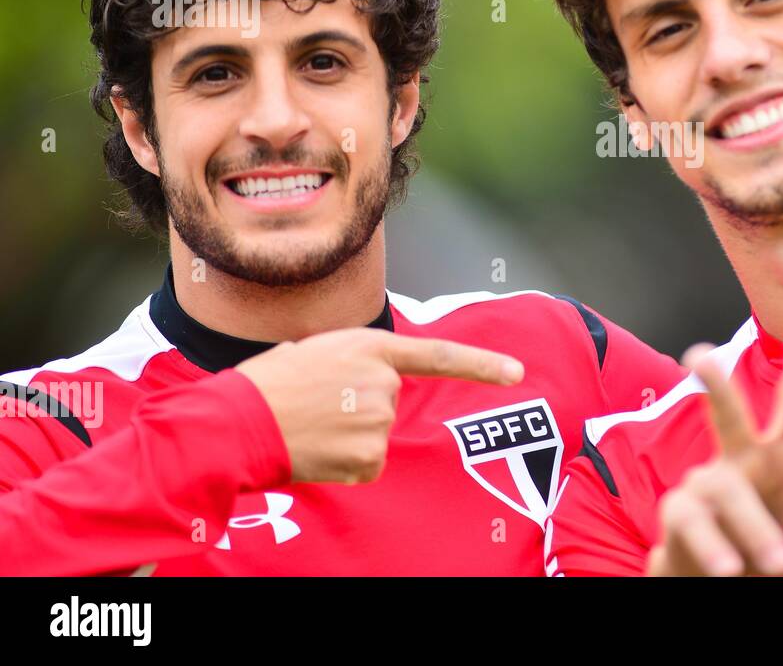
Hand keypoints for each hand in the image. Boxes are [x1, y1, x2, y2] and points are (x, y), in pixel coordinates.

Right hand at [236, 328, 522, 483]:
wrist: (237, 423)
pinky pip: (367, 463)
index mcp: (370, 346)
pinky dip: (344, 462)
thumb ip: (354, 362)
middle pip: (388, 401)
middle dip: (358, 407)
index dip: (482, 365)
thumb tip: (362, 381)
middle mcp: (383, 382)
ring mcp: (379, 421)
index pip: (440, 355)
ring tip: (310, 424)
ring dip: (348, 435)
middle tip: (316, 404)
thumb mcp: (315, 350)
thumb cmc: (267, 384)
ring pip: (376, 434)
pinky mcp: (370, 457)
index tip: (517, 373)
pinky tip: (316, 450)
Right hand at [646, 311, 782, 575]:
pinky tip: (727, 570)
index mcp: (779, 453)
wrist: (722, 578)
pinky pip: (695, 525)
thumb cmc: (769, 541)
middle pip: (728, 415)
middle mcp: (739, 458)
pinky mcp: (680, 513)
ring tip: (779, 564)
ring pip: (727, 492)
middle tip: (699, 356)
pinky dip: (715, 548)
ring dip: (753, 528)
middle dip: (715, 385)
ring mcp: (706, 482)